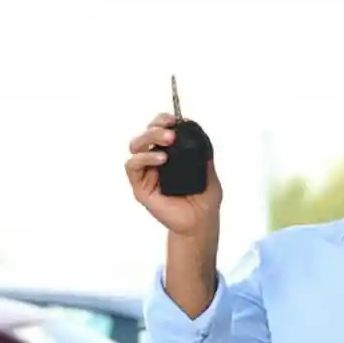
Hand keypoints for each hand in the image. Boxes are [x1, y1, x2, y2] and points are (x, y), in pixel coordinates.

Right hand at [124, 113, 222, 236]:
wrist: (200, 223)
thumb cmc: (204, 200)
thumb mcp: (210, 173)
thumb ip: (204, 155)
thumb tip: (199, 134)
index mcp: (170, 153)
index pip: (159, 130)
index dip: (162, 120)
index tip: (174, 119)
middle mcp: (155, 160)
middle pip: (145, 134)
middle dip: (156, 128)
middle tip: (171, 132)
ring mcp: (147, 173)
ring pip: (136, 146)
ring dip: (149, 138)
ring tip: (168, 142)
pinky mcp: (140, 187)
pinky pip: (133, 166)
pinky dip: (144, 158)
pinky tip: (161, 159)